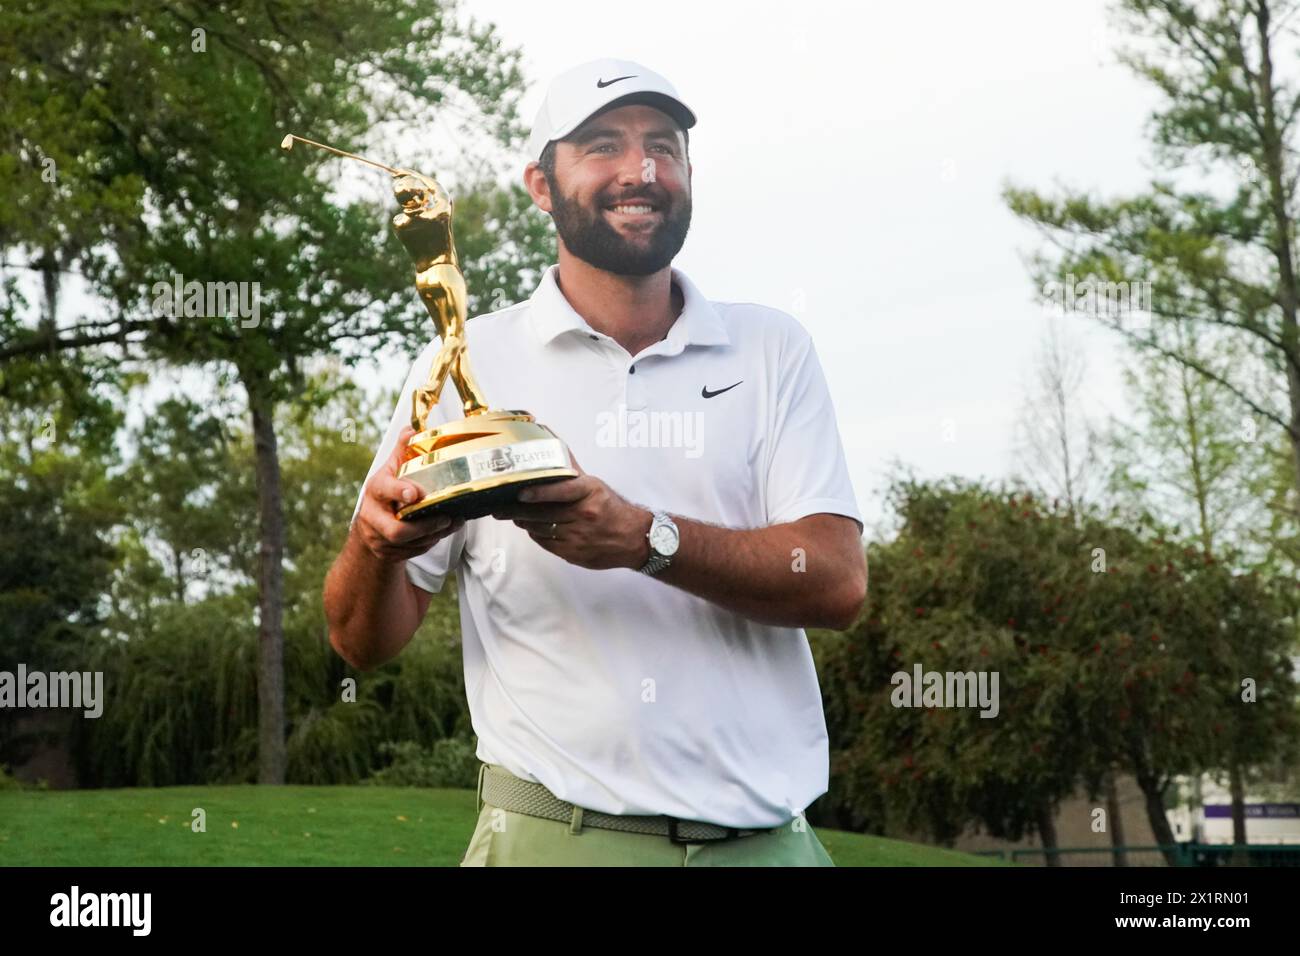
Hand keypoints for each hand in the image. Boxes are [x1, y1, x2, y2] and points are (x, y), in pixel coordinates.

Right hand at [354, 425, 464, 561]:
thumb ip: (401, 451)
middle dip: (424, 527)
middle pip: (396, 530)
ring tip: (453, 522)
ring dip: (434, 535)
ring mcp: (379, 538)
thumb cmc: (386, 493)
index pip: (383, 490)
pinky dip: (432, 542)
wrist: (370, 526)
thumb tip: (411, 429)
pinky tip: (446, 531)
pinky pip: (414, 551)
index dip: (399, 492)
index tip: (416, 493)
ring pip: (409, 544)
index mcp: (375, 491)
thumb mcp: (391, 470)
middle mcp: (373, 517)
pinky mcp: (390, 553)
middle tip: (446, 518)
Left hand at [489, 446, 651, 570]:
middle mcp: (584, 514)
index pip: (561, 490)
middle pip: (542, 513)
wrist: (634, 538)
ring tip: (514, 516)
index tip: (520, 493)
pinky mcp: (574, 553)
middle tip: (499, 508)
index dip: (538, 492)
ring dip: (524, 522)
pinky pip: (546, 543)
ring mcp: (579, 536)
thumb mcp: (594, 485)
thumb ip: (570, 470)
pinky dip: (536, 535)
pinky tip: (532, 528)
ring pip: (540, 529)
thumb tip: (551, 441)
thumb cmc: (610, 507)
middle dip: (517, 511)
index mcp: (589, 492)